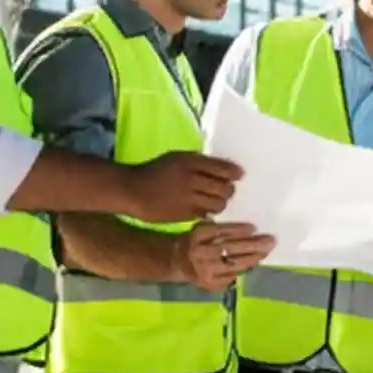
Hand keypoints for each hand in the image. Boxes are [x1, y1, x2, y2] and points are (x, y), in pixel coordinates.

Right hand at [122, 151, 242, 221]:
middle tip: (228, 189)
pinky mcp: (185, 214)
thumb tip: (224, 168)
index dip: (234, 172)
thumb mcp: (177, 158)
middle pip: (224, 187)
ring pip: (219, 203)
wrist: (133, 190)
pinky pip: (207, 214)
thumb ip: (199, 162)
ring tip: (217, 200)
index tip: (239, 175)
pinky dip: (210, 211)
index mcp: (191, 162)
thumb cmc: (156, 171)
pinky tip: (206, 208)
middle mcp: (192, 179)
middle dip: (230, 189)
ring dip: (222, 202)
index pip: (222, 168)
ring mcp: (189, 198)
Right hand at [173, 221, 275, 291]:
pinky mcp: (209, 284)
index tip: (254, 228)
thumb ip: (220, 228)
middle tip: (270, 241)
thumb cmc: (197, 240)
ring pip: (233, 264)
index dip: (238, 230)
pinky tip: (254, 263)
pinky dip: (244, 269)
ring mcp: (204, 271)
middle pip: (230, 249)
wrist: (177, 261)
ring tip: (266, 251)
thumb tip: (250, 230)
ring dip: (253, 258)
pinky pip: (231, 276)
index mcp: (197, 236)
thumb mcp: (203, 228)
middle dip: (252, 245)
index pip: (220, 232)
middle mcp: (199, 253)